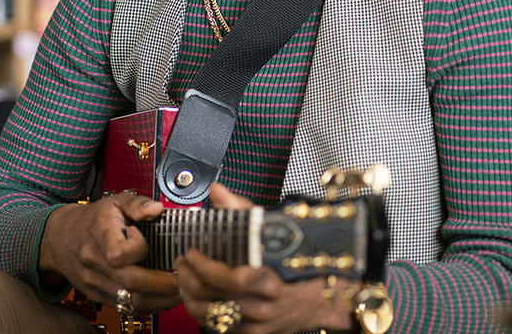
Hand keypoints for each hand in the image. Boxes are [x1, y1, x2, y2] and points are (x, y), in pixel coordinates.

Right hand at [38, 191, 179, 314]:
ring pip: (131, 301)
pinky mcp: (99, 296)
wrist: (60, 239)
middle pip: (131, 283)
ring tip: (179, 290)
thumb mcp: (114, 202)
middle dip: (163, 284)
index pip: (120, 253)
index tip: (147, 239)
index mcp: (99, 236)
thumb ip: (137, 203)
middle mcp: (95, 263)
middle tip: (184, 277)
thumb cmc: (92, 220)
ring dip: (160, 299)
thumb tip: (157, 208)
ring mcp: (96, 282)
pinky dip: (149, 306)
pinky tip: (163, 297)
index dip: (140, 248)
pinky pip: (126, 308)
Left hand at [175, 184, 356, 333]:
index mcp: (269, 278)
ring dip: (191, 298)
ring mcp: (259, 323)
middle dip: (188, 280)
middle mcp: (263, 305)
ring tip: (185, 280)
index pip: (225, 279)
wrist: (330, 295)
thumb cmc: (304, 261)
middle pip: (211, 299)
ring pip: (211, 317)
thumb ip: (243, 210)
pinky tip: (200, 298)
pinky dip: (205, 313)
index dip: (202, 266)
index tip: (191, 252)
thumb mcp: (277, 229)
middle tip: (181, 263)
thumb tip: (218, 192)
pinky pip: (222, 328)